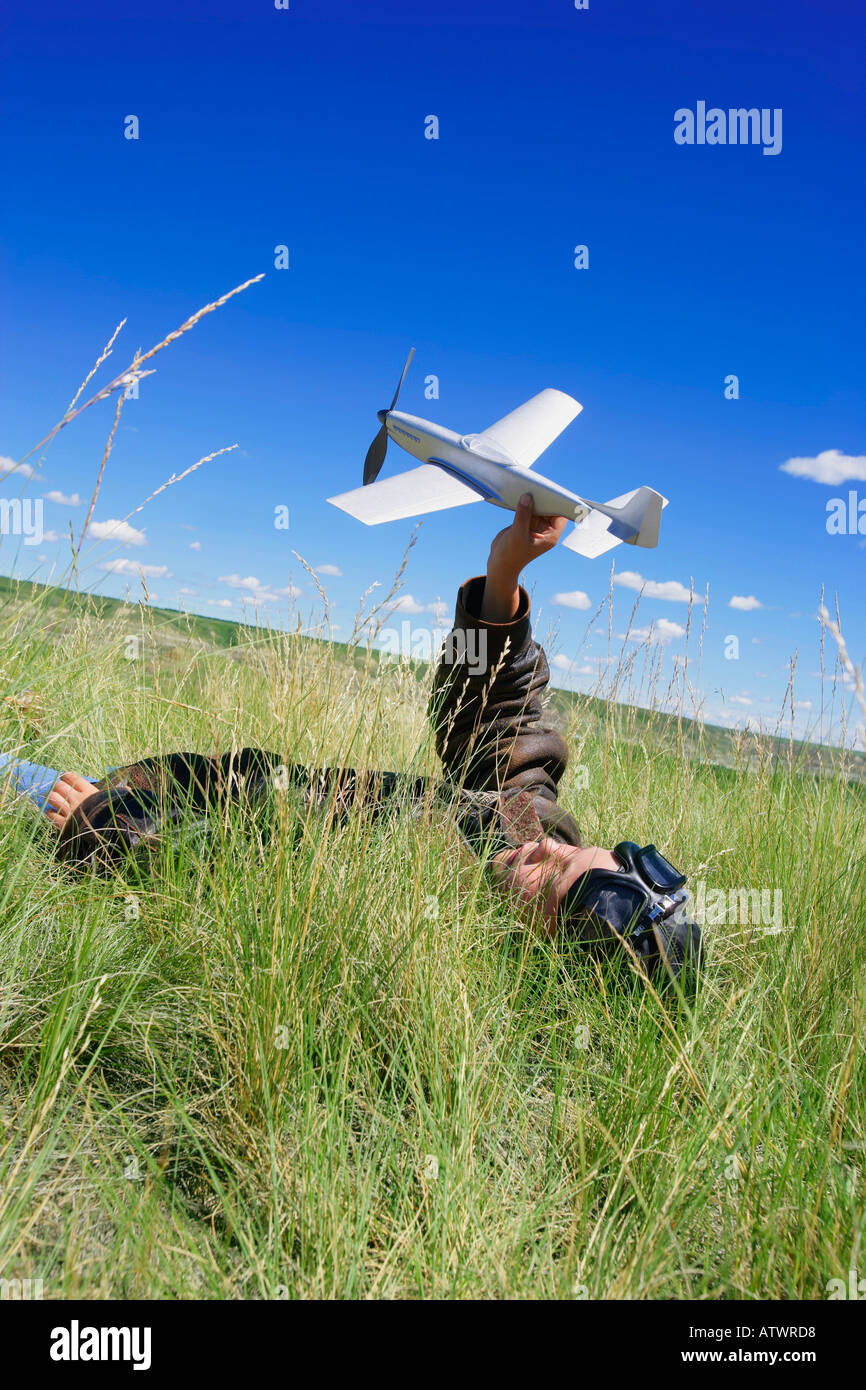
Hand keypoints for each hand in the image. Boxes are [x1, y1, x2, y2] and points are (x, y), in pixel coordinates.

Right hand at [481, 494, 567, 622]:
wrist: (499, 564)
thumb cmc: (511, 555)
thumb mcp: (517, 535)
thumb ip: (523, 515)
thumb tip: (527, 496)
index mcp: (550, 536)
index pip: (560, 515)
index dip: (558, 503)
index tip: (553, 490)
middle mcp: (545, 530)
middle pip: (550, 509)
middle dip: (545, 498)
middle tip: (539, 484)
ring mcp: (534, 526)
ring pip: (538, 507)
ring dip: (534, 498)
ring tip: (529, 484)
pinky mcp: (524, 523)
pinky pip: (527, 509)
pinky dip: (525, 502)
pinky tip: (520, 492)